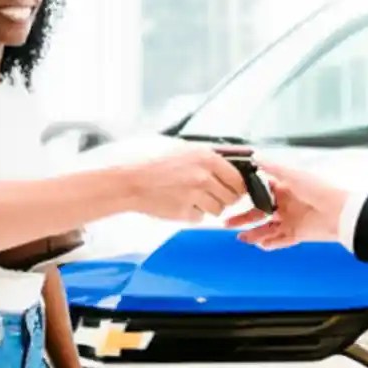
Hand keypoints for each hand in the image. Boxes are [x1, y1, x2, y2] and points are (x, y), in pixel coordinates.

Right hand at [126, 146, 246, 221]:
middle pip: (232, 197)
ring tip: (192, 197)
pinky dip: (193, 214)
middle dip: (225, 198)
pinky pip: (200, 218)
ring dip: (209, 207)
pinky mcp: (184, 212)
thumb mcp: (183, 149)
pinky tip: (180, 203)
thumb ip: (208, 158)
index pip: (238, 179)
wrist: (130, 181)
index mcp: (206, 158)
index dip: (237, 186)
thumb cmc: (153, 163)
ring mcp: (194, 196)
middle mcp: (203, 177)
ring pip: (218, 210)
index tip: (234, 189)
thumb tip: (229, 166)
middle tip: (213, 195)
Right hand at [224, 159, 348, 249]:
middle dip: (243, 219)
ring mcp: (291, 220)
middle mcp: (285, 204)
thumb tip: (255, 156)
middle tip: (227, 223)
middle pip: (259, 213)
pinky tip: (261, 245)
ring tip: (242, 238)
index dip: (245, 196)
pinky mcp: (298, 234)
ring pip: (267, 229)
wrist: (341, 211)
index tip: (231, 198)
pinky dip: (270, 243)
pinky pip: (280, 240)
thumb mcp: (293, 175)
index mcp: (284, 188)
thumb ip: (273, 167)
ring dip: (254, 234)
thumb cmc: (319, 189)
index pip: (260, 192)